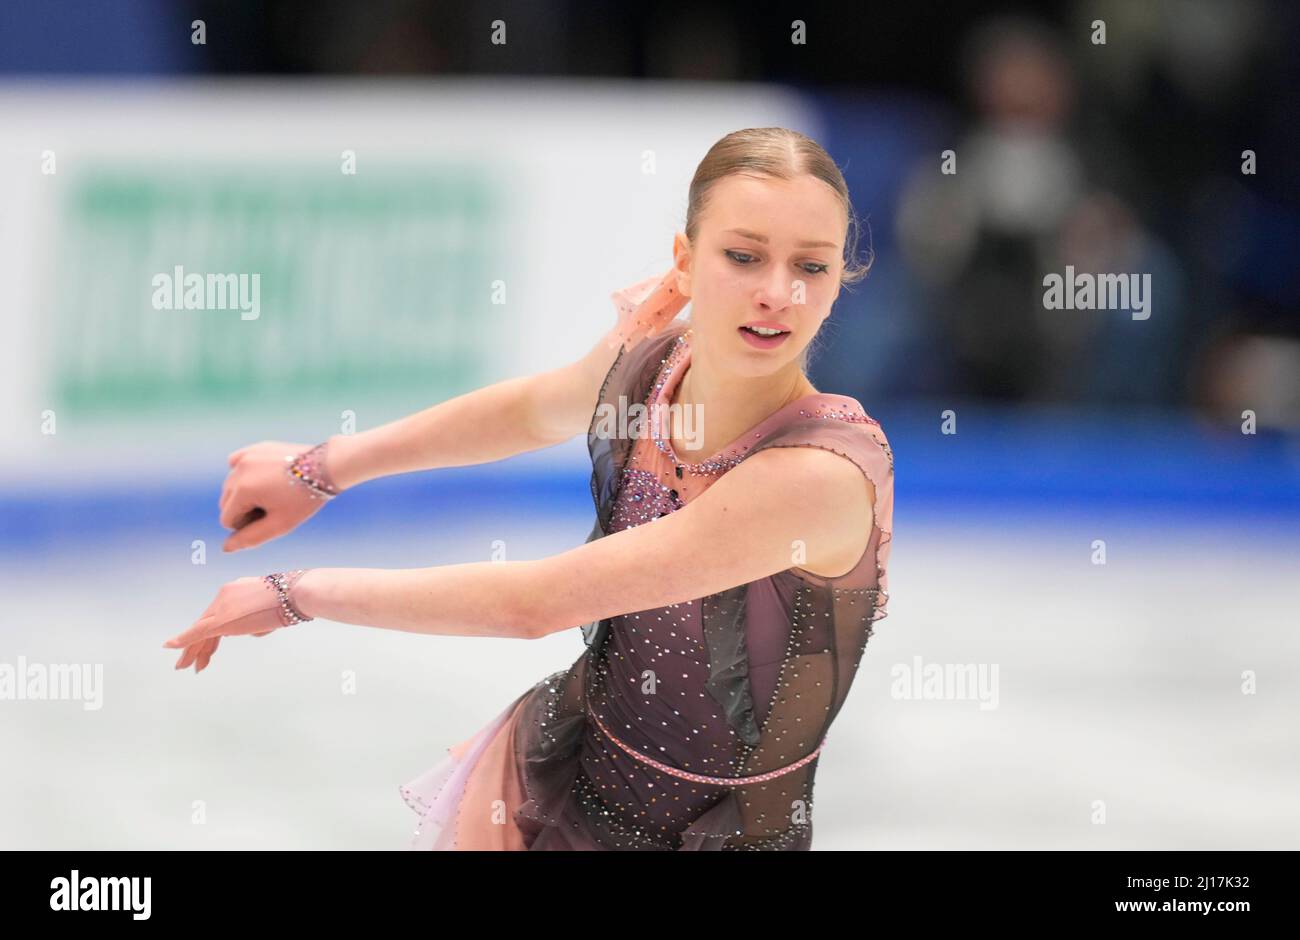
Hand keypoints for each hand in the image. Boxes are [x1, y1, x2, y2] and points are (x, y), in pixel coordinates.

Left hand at [163, 572, 310, 672]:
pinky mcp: (220, 620)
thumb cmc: (292, 601)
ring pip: (199, 631)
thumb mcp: (273, 611)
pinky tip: (172, 648)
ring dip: (192, 650)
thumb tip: (253, 631)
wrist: (295, 593)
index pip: (218, 613)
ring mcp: (221, 607)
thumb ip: (259, 620)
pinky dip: (184, 641)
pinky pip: (197, 633)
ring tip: (183, 666)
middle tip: (188, 661)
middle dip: (196, 644)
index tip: (208, 647)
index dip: (210, 633)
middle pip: (205, 622)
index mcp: (236, 591)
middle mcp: (224, 595)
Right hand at [220, 440, 338, 551]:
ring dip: (245, 493)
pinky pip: (236, 464)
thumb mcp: (280, 524)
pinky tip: (263, 478)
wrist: (326, 467)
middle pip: (225, 502)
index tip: (271, 517)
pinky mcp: (253, 448)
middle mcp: (239, 470)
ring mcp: (246, 456)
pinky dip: (244, 474)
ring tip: (273, 493)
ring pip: (230, 485)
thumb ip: (251, 538)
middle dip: (244, 509)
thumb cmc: (304, 498)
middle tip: (274, 506)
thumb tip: (226, 548)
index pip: (227, 520)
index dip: (247, 525)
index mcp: (243, 490)